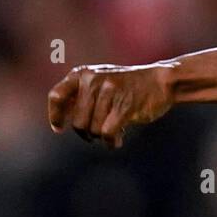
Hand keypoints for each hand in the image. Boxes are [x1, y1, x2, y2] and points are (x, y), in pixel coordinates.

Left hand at [47, 63, 176, 148]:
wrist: (161, 81)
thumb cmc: (129, 86)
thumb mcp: (100, 82)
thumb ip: (80, 96)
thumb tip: (58, 121)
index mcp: (83, 74)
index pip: (57, 95)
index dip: (56, 115)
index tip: (59, 128)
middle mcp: (93, 79)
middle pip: (78, 122)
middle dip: (87, 133)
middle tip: (98, 134)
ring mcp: (109, 91)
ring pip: (93, 129)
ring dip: (101, 138)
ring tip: (113, 134)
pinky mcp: (124, 105)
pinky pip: (107, 133)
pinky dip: (110, 142)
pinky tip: (117, 141)